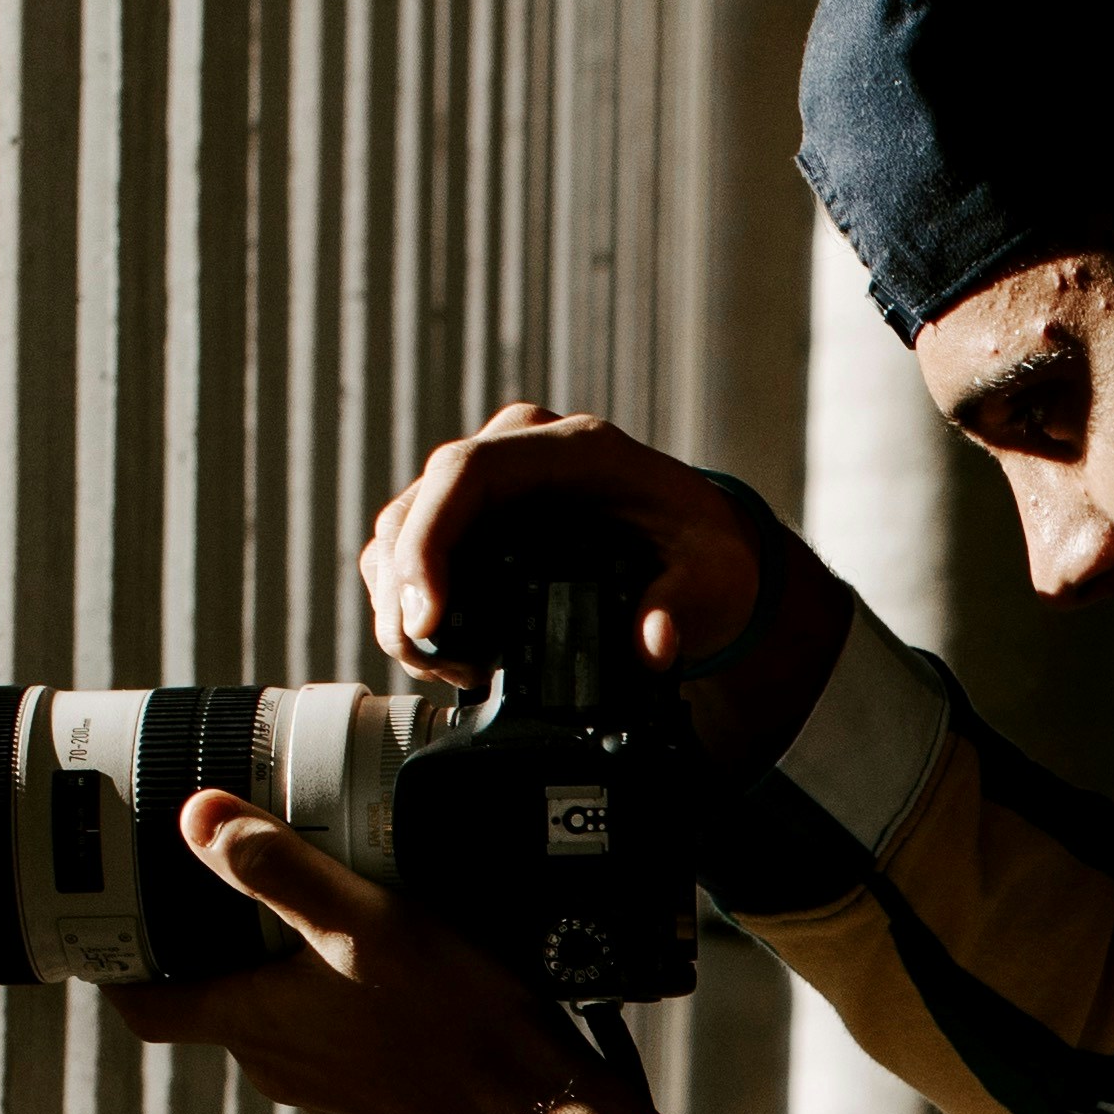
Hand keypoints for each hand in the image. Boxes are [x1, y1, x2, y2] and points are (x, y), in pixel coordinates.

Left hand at [122, 799, 659, 1113]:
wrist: (541, 1109)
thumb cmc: (456, 1019)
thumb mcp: (365, 920)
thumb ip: (279, 868)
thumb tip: (197, 819)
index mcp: (254, 1024)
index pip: (146, 1008)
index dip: (120, 968)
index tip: (115, 923)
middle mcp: (277, 1064)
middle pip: (210, 1002)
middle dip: (208, 945)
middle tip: (222, 880)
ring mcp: (327, 1084)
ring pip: (271, 1017)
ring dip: (275, 966)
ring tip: (309, 902)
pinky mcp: (375, 1090)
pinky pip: (326, 1032)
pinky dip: (327, 992)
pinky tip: (376, 955)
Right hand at [361, 395, 846, 773]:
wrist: (699, 544)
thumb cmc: (702, 547)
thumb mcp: (715, 576)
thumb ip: (685, 605)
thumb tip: (650, 644)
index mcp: (573, 448)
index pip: (468, 471)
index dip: (431, 539)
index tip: (427, 614)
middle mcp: (519, 450)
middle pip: (419, 505)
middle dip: (404, 590)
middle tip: (429, 660)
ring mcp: (490, 482)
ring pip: (402, 529)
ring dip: (398, 602)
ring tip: (440, 666)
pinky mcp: (473, 518)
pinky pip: (413, 551)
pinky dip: (409, 603)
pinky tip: (440, 651)